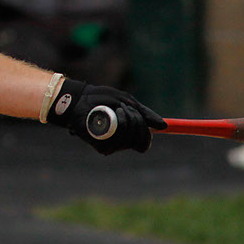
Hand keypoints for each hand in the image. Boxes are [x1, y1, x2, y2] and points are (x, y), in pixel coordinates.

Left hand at [46, 79, 165, 154]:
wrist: (80, 98)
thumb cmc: (101, 99)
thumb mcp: (126, 101)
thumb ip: (144, 114)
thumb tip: (163, 126)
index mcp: (127, 134)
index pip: (144, 143)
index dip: (147, 133)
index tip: (144, 119)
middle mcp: (120, 143)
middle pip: (141, 141)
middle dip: (138, 121)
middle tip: (126, 108)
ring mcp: (111, 145)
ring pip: (130, 139)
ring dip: (128, 120)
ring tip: (117, 109)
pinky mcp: (101, 145)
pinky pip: (118, 140)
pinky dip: (119, 124)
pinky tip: (112, 115)